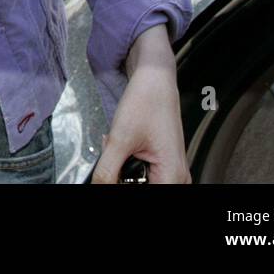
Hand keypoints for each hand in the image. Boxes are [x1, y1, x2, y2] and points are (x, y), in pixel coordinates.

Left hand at [91, 24, 189, 183]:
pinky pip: (141, 173)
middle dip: (119, 176)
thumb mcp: (120, 138)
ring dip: (121, 171)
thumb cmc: (147, 100)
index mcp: (171, 176)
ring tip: (117, 148)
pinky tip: (121, 148)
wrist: (155, 78)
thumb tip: (96, 186)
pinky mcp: (162, 164)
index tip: (108, 175)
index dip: (119, 185)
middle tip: (111, 157)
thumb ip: (107, 170)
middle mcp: (176, 178)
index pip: (142, 195)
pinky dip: (126, 164)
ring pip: (139, 182)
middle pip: (141, 188)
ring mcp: (170, 171)